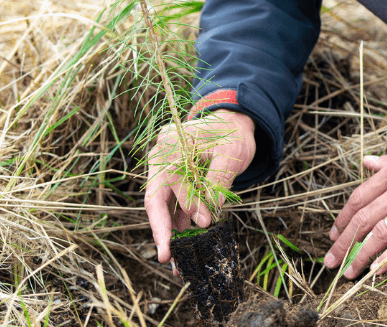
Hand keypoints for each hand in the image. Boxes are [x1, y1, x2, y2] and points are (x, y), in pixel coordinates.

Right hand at [144, 110, 255, 269]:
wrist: (233, 123)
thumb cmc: (233, 135)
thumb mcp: (231, 154)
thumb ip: (217, 181)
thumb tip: (207, 214)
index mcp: (171, 145)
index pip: (172, 183)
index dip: (189, 206)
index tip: (206, 223)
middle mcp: (160, 157)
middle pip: (154, 199)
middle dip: (160, 231)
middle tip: (166, 258)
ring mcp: (162, 169)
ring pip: (160, 207)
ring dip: (167, 234)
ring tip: (174, 263)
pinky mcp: (170, 180)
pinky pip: (170, 206)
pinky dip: (175, 225)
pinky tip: (180, 247)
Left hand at [324, 128, 386, 278]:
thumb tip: (367, 162)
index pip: (358, 199)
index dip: (343, 219)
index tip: (334, 233)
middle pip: (362, 221)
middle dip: (343, 244)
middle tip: (330, 260)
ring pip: (380, 235)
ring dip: (361, 256)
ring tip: (349, 272)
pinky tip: (377, 270)